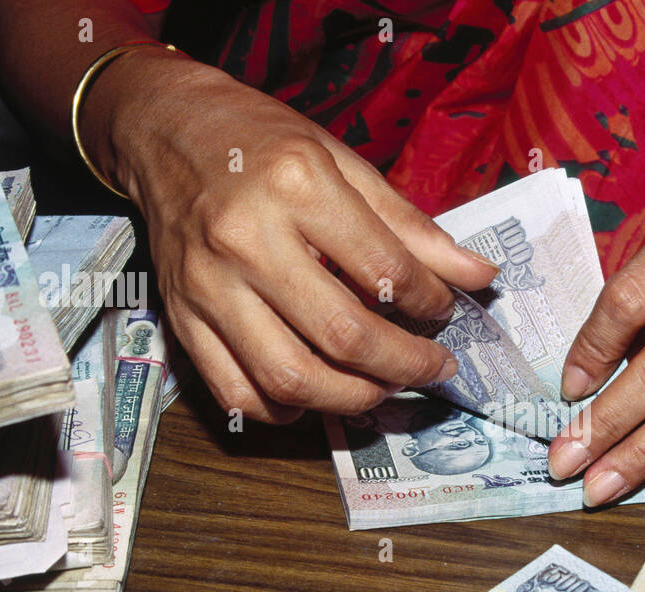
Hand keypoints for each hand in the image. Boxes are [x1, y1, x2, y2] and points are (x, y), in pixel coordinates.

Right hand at [82, 49, 499, 421]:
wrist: (165, 130)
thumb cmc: (262, 143)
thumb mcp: (343, 161)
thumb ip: (411, 226)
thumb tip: (479, 277)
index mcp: (297, 185)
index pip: (385, 271)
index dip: (431, 303)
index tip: (444, 311)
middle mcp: (247, 239)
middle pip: (342, 335)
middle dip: (405, 366)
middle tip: (433, 369)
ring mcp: (207, 285)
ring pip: (290, 377)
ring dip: (353, 399)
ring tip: (383, 388)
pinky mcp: (180, 317)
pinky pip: (236, 392)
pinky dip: (286, 410)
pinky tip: (318, 394)